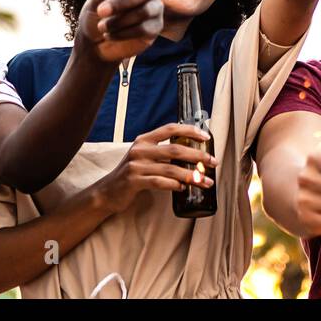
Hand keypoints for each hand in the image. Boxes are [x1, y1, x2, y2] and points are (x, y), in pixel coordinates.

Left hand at [76, 0, 164, 63]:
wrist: (94, 41)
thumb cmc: (96, 14)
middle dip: (122, 2)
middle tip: (101, 11)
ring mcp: (154, 8)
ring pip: (146, 11)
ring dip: (120, 20)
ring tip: (102, 26)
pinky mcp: (155, 28)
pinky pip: (144, 28)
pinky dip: (123, 32)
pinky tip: (110, 34)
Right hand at [93, 123, 217, 214]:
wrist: (107, 192)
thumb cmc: (131, 174)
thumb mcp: (144, 157)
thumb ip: (162, 153)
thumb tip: (191, 155)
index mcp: (144, 140)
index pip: (170, 128)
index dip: (189, 130)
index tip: (206, 137)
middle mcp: (140, 149)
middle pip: (175, 149)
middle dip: (197, 156)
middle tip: (213, 161)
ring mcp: (136, 165)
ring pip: (171, 169)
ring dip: (192, 176)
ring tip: (206, 181)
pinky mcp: (134, 181)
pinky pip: (159, 182)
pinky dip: (175, 186)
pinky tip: (184, 188)